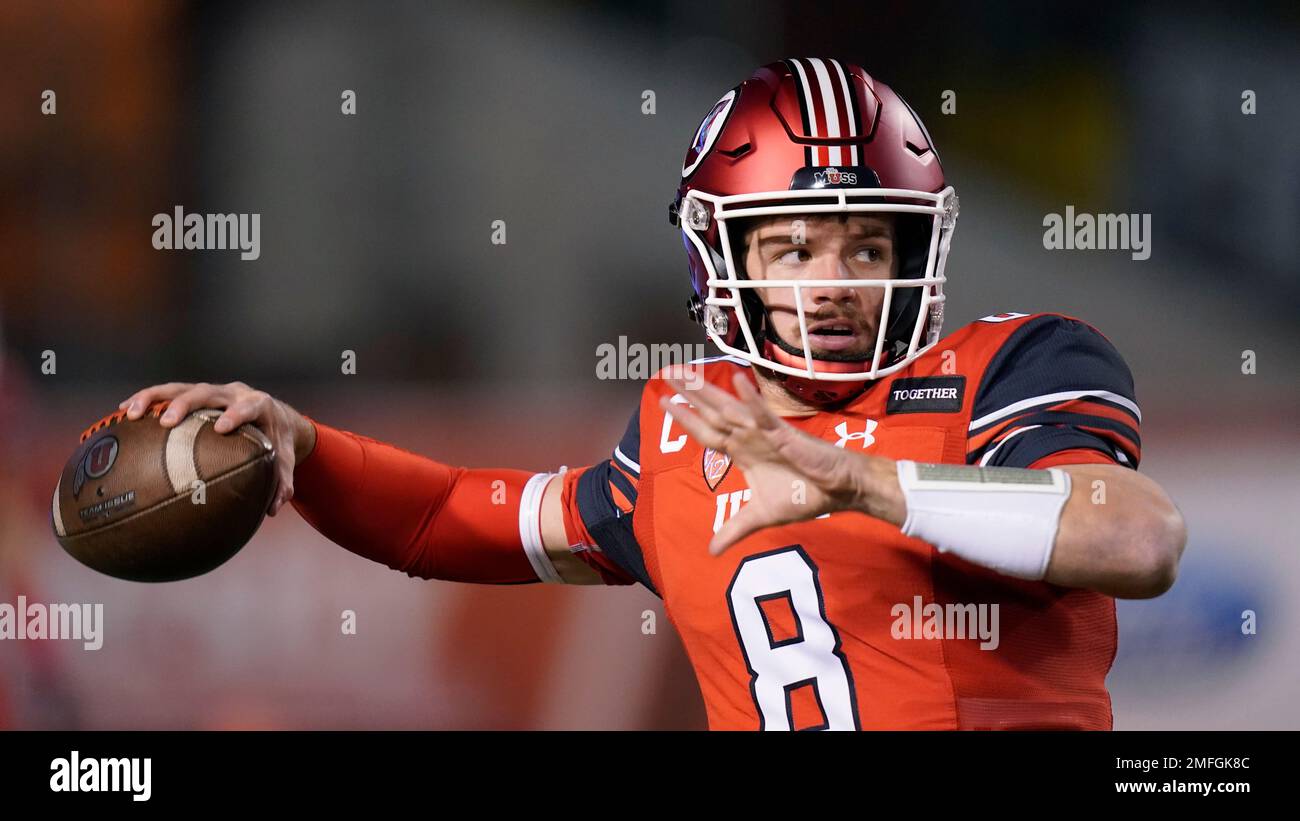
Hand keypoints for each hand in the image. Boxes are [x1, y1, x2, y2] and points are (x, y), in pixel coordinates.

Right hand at [117, 382, 315, 515]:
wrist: (274, 416)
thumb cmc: (276, 441)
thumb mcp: (283, 459)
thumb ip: (282, 483)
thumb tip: (272, 510)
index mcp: (258, 405)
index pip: (247, 407)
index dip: (235, 414)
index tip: (222, 427)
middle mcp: (233, 393)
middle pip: (207, 392)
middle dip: (186, 405)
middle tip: (167, 422)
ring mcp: (212, 391)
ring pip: (180, 388)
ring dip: (155, 398)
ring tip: (132, 413)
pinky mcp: (195, 393)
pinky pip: (167, 392)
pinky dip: (146, 400)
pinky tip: (123, 412)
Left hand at [660, 371, 903, 554]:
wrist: (838, 489)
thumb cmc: (804, 494)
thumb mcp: (761, 516)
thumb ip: (735, 529)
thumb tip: (711, 552)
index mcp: (742, 451)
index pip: (707, 432)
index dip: (686, 418)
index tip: (664, 401)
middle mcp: (749, 436)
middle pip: (712, 412)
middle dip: (689, 394)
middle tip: (666, 372)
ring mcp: (764, 432)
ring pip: (730, 408)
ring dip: (708, 391)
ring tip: (686, 372)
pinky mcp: (784, 434)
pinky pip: (764, 415)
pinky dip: (750, 399)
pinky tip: (737, 380)